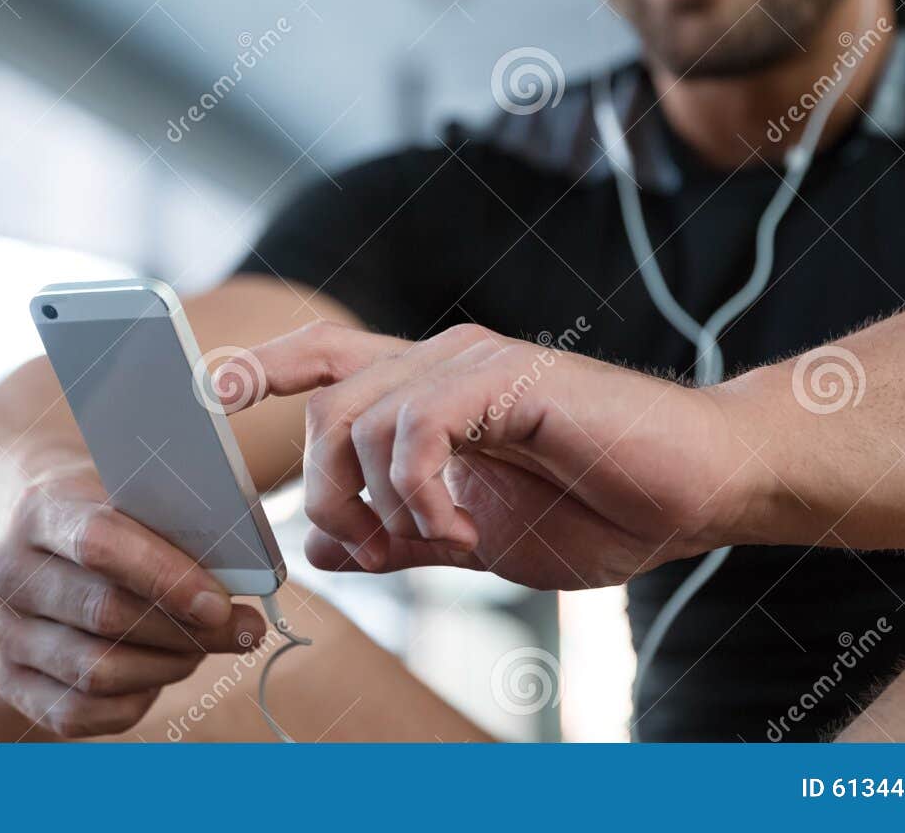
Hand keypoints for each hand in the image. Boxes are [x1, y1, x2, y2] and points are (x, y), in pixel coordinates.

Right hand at [0, 460, 266, 737]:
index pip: (100, 544)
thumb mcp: (138, 497)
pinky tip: (162, 670)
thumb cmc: (112, 515)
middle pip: (104, 615)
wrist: (47, 542)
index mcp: (38, 511)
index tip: (221, 602)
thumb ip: (181, 525)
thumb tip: (245, 574)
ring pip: (98, 671)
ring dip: (170, 664)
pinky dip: (138, 698)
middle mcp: (7, 574)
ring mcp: (3, 634)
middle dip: (185, 630)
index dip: (166, 576)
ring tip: (206, 645)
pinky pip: (81, 713)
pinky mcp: (10, 682)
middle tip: (242, 629)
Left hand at [229, 322, 756, 589]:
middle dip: (330, 492)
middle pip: (323, 407)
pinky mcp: (507, 377)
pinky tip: (465, 529)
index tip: (207, 388)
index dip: (263, 367)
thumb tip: (324, 546)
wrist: (697, 488)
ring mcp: (474, 363)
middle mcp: (442, 362)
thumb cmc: (601, 504)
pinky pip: (416, 428)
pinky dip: (422, 493)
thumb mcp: (478, 537)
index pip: (325, 358)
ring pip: (360, 419)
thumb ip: (401, 535)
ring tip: (445, 541)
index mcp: (431, 391)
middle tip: (381, 545)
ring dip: (384, 504)